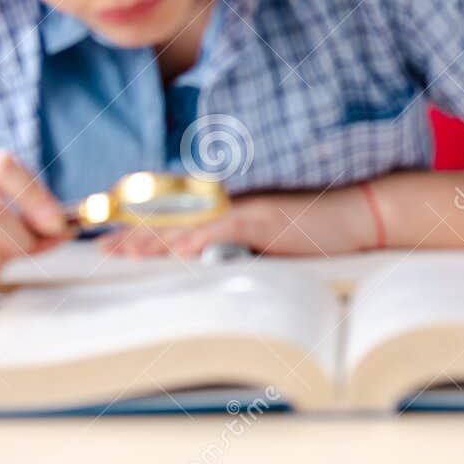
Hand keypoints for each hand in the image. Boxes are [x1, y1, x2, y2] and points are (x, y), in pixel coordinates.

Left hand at [101, 185, 382, 258]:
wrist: (360, 211)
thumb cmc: (320, 228)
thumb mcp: (272, 237)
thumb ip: (240, 244)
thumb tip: (207, 262)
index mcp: (233, 206)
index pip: (180, 217)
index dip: (146, 229)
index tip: (116, 242)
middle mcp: (234, 202)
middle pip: (175, 218)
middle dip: (137, 234)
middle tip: (103, 248)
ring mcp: (248, 207)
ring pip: (191, 222)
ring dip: (157, 238)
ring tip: (124, 251)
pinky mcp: (265, 217)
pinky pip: (226, 227)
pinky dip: (200, 238)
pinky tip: (178, 250)